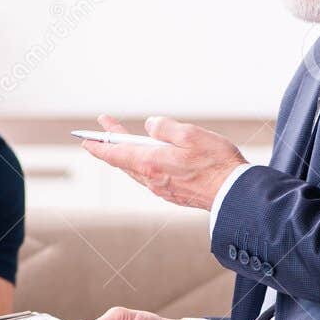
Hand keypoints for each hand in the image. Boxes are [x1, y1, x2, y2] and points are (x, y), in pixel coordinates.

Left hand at [79, 114, 244, 210]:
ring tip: (123, 140)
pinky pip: (149, 177)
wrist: (234, 194)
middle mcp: (152, 179)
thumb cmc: (216, 163)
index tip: (85, 138)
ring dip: (126, 155)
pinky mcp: (173, 194)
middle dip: (111, 144)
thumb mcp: (190, 134)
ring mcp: (162, 189)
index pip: (115, 153)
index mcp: (152, 163)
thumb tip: (151, 126)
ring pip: (136, 170)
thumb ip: (165, 127)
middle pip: (123, 161)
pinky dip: (142, 164)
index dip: (99, 145)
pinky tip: (148, 158)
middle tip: (103, 129)